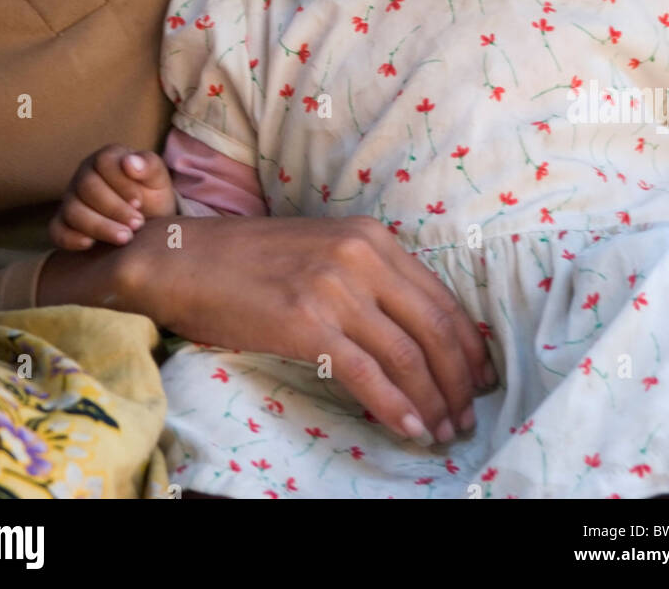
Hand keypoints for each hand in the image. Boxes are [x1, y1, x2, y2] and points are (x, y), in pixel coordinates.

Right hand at [49, 144, 175, 249]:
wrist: (146, 223)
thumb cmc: (151, 196)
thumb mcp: (157, 180)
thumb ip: (149, 166)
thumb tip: (130, 162)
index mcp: (107, 159)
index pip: (104, 162)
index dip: (121, 183)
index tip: (139, 202)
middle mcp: (84, 175)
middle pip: (87, 187)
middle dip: (114, 208)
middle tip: (138, 224)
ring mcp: (71, 199)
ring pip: (73, 210)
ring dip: (100, 226)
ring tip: (125, 238)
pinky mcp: (64, 223)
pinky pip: (57, 230)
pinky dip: (71, 237)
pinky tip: (91, 244)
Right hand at [117, 214, 496, 445]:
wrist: (186, 260)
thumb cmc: (252, 260)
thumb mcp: (325, 251)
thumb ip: (370, 279)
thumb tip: (416, 332)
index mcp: (372, 237)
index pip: (440, 297)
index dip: (468, 345)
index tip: (481, 377)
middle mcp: (361, 256)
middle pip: (433, 328)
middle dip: (458, 379)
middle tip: (467, 415)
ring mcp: (334, 288)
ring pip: (406, 355)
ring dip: (432, 401)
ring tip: (443, 431)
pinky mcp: (306, 323)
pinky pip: (366, 374)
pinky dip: (395, 406)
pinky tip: (409, 429)